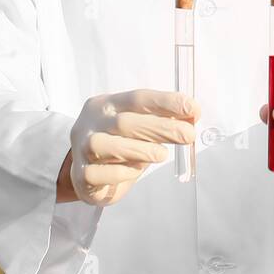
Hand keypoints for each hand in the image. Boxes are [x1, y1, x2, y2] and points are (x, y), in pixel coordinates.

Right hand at [61, 90, 199, 205]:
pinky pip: (98, 173)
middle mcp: (92, 123)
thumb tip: (192, 116)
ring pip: (106, 145)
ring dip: (139, 149)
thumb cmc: (118, 145)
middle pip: (125, 122)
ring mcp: (81, 148)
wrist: (86, 173)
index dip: (166, 102)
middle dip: (159, 127)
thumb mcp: (139, 128)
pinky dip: (119, 172)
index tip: (192, 108)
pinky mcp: (81, 175)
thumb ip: (160, 121)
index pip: (138, 98)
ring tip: (163, 154)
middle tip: (188, 135)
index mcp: (108, 104)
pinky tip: (135, 171)